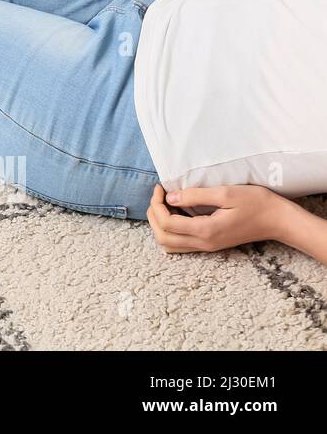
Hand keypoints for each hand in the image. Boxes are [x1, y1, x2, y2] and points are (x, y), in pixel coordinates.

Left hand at [146, 184, 294, 253]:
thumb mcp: (225, 193)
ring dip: (159, 225)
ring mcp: (207, 247)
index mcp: (206, 231)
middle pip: (162, 237)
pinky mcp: (210, 245)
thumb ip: (195, 196)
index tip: (160, 186)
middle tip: (159, 195)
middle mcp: (204, 243)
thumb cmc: (256, 203)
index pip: (166, 223)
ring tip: (164, 203)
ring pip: (168, 245)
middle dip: (153, 215)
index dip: (157, 204)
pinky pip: (180, 244)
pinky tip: (176, 213)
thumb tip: (170, 197)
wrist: (279, 221)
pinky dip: (169, 231)